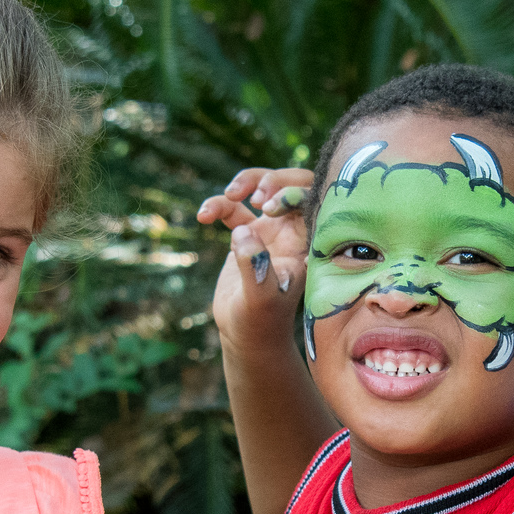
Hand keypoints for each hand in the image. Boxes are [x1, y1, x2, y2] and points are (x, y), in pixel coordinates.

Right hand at [195, 166, 313, 352]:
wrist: (247, 334)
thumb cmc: (260, 320)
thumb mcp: (260, 297)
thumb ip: (255, 266)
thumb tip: (243, 231)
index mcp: (305, 242)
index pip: (311, 200)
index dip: (292, 192)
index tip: (267, 208)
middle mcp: (291, 232)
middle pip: (290, 184)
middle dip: (271, 179)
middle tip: (254, 196)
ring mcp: (269, 231)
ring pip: (260, 188)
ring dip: (244, 182)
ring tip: (228, 195)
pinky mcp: (246, 235)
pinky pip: (232, 208)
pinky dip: (217, 205)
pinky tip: (203, 216)